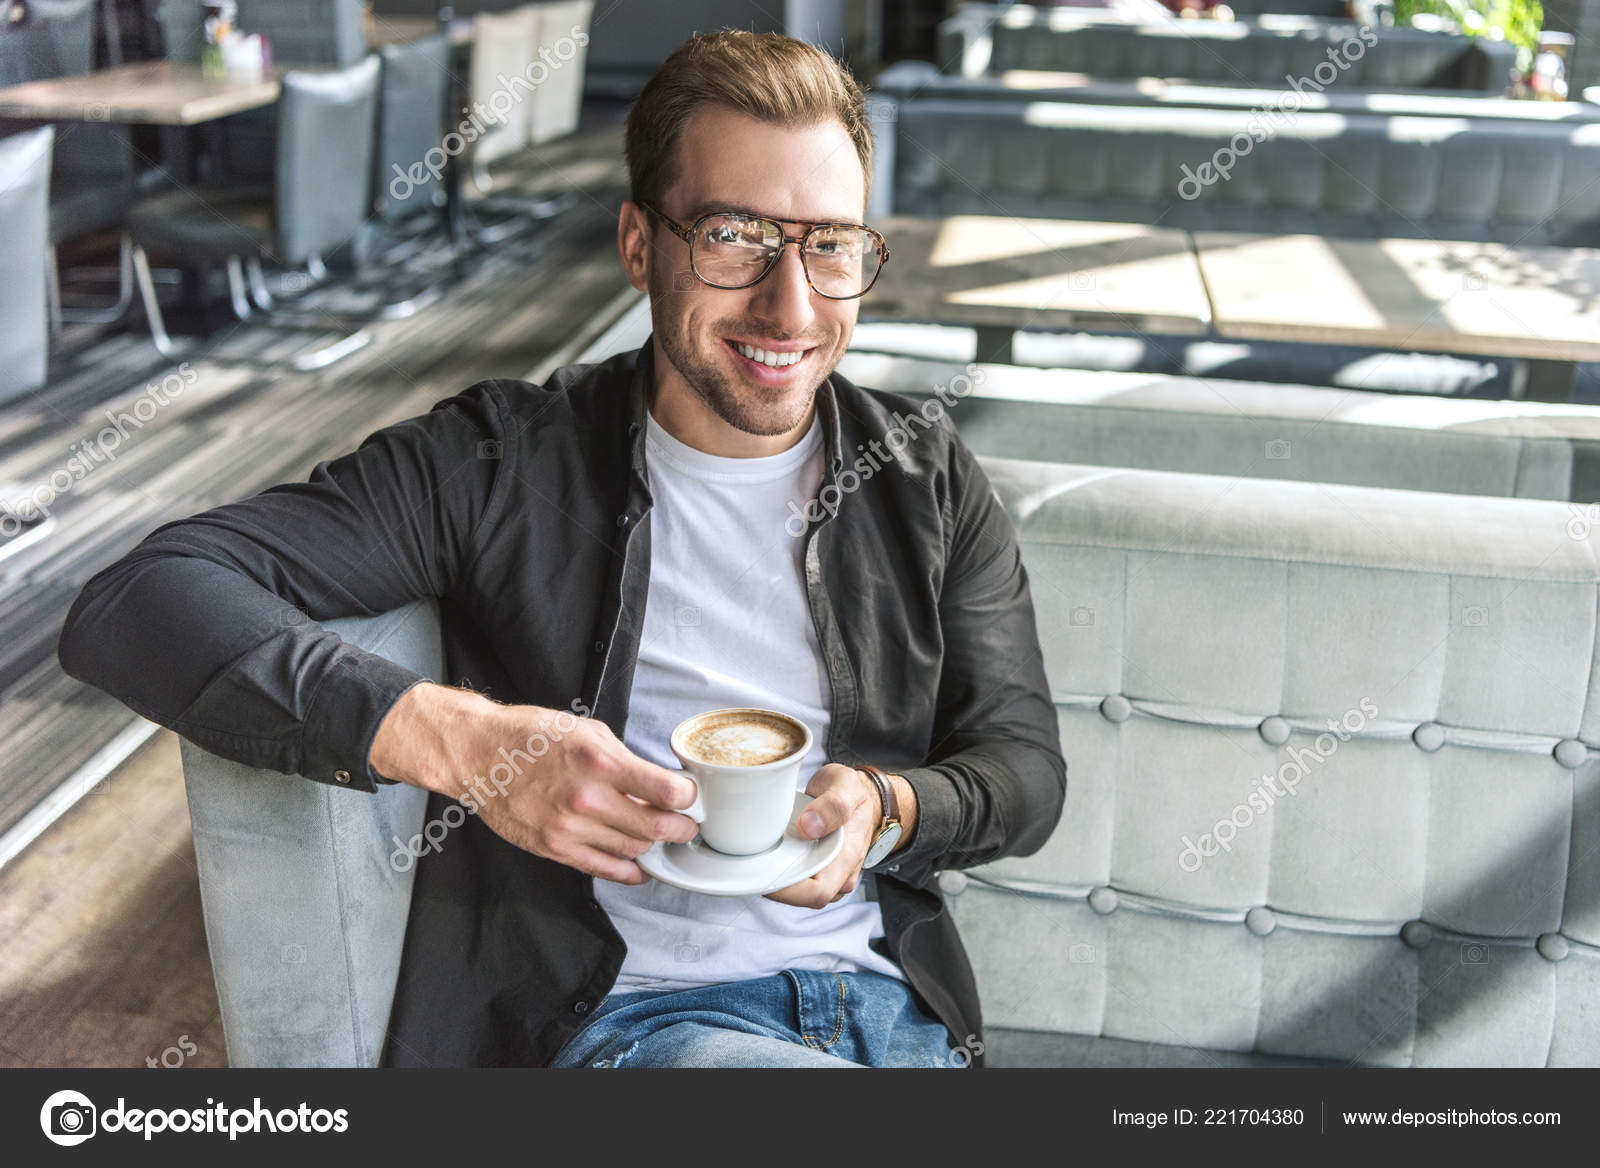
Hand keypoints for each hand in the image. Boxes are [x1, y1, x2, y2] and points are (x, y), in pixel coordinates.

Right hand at [370, 683, 700, 883]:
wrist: (479, 755)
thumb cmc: (530, 737)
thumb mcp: (587, 731)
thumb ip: (624, 759)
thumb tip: (657, 781)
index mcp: (599, 762)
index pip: (664, 791)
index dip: (686, 797)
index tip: (689, 796)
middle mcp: (586, 799)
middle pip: (654, 827)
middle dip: (680, 828)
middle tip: (687, 825)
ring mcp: (569, 829)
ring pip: (633, 849)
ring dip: (654, 846)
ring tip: (661, 837)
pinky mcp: (554, 849)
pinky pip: (603, 868)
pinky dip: (629, 870)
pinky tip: (640, 865)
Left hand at [763, 764, 880, 908]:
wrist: (856, 795)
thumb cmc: (851, 791)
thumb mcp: (846, 784)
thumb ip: (833, 804)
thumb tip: (808, 827)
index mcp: (849, 857)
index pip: (818, 892)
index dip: (789, 890)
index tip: (764, 870)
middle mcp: (840, 874)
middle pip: (803, 897)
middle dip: (776, 884)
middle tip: (753, 859)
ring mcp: (829, 876)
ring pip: (798, 893)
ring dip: (777, 878)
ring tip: (760, 853)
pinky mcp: (817, 872)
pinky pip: (797, 882)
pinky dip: (780, 871)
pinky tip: (768, 855)